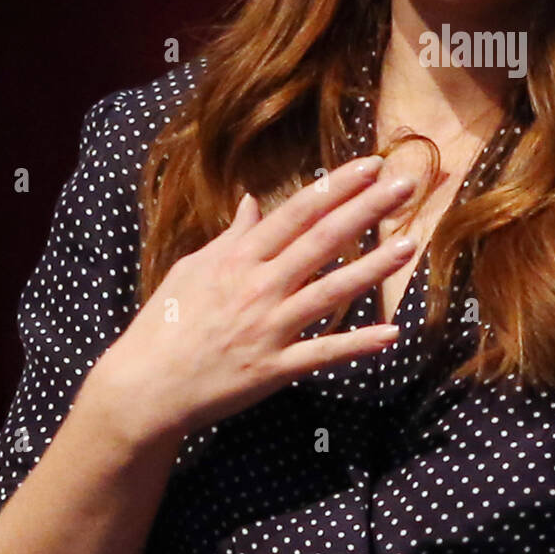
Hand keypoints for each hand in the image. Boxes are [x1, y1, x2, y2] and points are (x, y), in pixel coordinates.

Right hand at [87, 156, 417, 441]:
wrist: (144, 388)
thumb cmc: (165, 324)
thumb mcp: (193, 269)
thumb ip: (232, 236)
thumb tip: (253, 201)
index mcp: (239, 259)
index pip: (297, 213)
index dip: (337, 186)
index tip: (371, 164)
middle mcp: (258, 287)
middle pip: (322, 241)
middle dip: (367, 210)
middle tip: (406, 185)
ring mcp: (269, 328)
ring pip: (330, 291)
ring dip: (373, 267)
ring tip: (410, 244)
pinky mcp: (275, 368)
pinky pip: (324, 353)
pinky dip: (358, 344)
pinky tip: (392, 333)